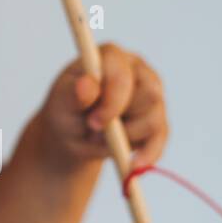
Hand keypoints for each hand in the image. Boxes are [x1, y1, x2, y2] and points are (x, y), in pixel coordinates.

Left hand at [36, 42, 168, 171]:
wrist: (73, 135)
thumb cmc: (65, 111)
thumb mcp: (60, 104)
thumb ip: (73, 94)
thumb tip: (87, 84)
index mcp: (111, 57)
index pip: (124, 74)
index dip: (113, 102)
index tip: (93, 122)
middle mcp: (136, 69)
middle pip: (148, 95)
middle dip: (121, 122)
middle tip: (95, 133)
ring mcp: (150, 92)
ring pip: (155, 118)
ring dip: (128, 138)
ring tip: (102, 139)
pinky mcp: (156, 116)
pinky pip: (161, 137)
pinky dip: (147, 154)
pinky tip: (132, 165)